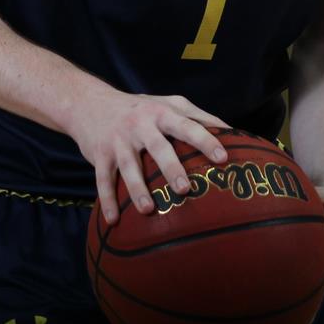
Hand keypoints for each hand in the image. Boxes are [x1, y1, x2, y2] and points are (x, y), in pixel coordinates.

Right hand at [67, 90, 228, 224]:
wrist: (90, 103)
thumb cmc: (140, 108)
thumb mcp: (168, 104)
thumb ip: (197, 116)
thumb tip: (233, 132)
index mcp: (161, 113)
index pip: (188, 126)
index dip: (206, 140)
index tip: (223, 158)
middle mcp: (140, 125)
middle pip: (158, 147)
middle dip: (171, 168)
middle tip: (185, 189)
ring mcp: (118, 140)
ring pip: (129, 166)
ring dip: (137, 189)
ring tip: (149, 210)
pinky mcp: (100, 154)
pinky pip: (102, 179)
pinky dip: (107, 200)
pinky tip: (113, 221)